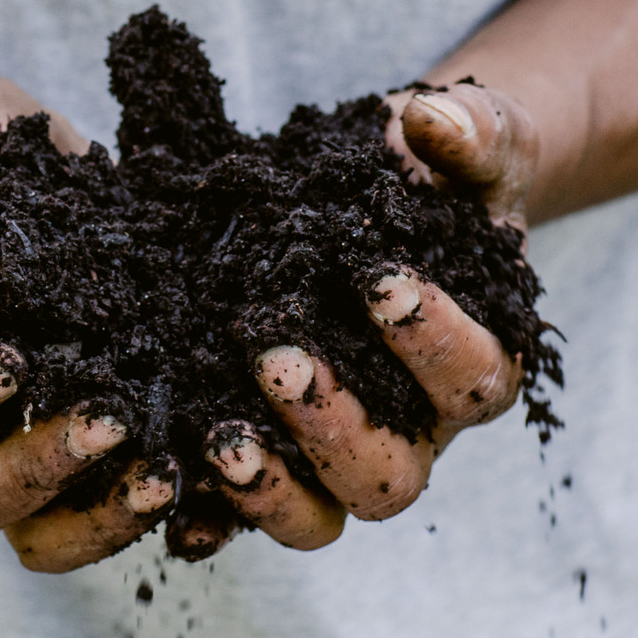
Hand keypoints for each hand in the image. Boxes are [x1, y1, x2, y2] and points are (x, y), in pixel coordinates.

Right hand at [0, 86, 180, 571]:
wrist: (0, 160)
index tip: (9, 365)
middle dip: (37, 472)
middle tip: (111, 422)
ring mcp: (10, 451)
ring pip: (40, 533)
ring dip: (101, 518)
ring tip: (167, 472)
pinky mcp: (79, 451)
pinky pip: (107, 510)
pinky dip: (154, 508)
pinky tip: (209, 471)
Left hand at [192, 82, 536, 548]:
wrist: (385, 196)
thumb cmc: (439, 178)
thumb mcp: (473, 142)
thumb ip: (473, 132)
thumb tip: (430, 121)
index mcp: (476, 370)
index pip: (474, 381)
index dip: (433, 341)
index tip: (379, 280)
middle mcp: (411, 433)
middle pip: (390, 475)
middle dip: (332, 423)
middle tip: (272, 353)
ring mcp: (335, 458)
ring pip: (319, 516)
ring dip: (270, 487)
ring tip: (217, 437)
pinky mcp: (270, 459)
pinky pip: (240, 511)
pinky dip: (206, 515)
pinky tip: (160, 482)